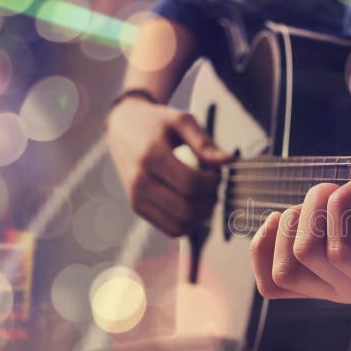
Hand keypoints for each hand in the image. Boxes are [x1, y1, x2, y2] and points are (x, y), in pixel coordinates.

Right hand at [105, 97, 230, 236]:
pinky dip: (190, 223)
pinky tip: (194, 204)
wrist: (123, 127)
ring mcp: (137, 198)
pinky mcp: (138, 208)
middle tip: (214, 186)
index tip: (216, 172)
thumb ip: (204, 142)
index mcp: (151, 156)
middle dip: (210, 200)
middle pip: (186, 208)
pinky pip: (170, 228)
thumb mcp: (181, 121)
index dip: (212, 182)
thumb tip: (227, 160)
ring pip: (179, 224)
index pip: (190, 183)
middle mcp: (140, 181)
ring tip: (205, 195)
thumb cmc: (156, 122)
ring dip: (202, 215)